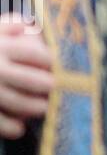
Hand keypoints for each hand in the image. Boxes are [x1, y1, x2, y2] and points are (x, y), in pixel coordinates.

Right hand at [0, 13, 55, 137]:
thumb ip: (6, 26)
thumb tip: (27, 26)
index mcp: (0, 47)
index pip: (35, 54)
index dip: (48, 61)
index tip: (53, 65)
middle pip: (33, 80)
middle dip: (47, 85)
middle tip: (52, 87)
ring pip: (21, 103)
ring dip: (36, 107)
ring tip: (42, 108)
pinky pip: (3, 123)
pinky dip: (13, 128)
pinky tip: (19, 127)